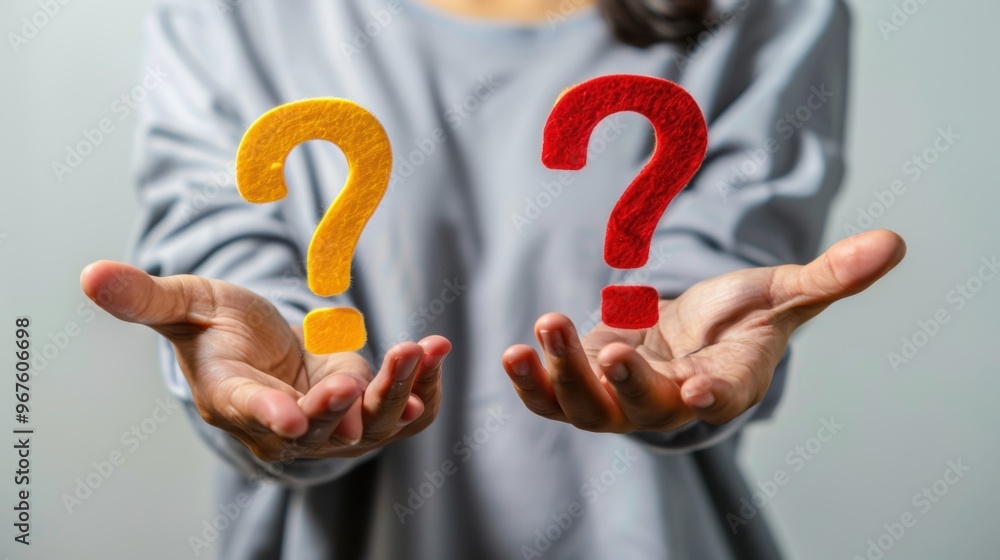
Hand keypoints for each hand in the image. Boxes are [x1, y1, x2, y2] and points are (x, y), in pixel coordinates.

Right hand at [81, 261, 450, 460]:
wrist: (261, 348)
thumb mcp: (186, 303)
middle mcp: (285, 425)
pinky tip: (437, 353)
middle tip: (365, 374)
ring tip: (422, 349)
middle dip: (346, 406)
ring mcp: (332, 424)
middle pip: (321, 431)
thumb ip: (148, 297)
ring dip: (398, 391)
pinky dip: (423, 390)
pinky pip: (402, 413)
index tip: (293, 416)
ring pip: (371, 425)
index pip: (252, 412)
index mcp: (234, 399)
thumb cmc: (220, 327)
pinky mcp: (366, 410)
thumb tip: (89, 275)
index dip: (272, 413)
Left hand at [502, 230, 905, 432]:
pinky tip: (509, 354)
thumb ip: (829, 275)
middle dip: (623, 383)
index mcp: (727, 382)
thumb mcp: (784, 291)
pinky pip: (555, 399)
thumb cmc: (741, 317)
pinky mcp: (587, 386)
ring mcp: (624, 400)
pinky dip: (532, 384)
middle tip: (606, 349)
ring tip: (543, 328)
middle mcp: (673, 402)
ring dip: (565, 374)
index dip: (714, 393)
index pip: (723, 397)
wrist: (694, 335)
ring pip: (591, 408)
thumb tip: (892, 242)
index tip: (700, 385)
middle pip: (646, 408)